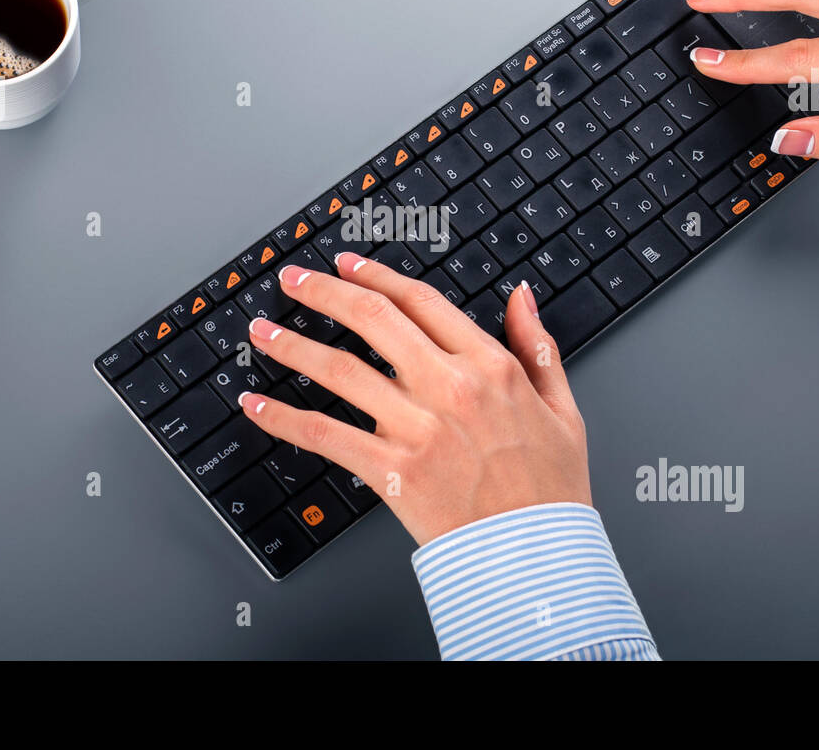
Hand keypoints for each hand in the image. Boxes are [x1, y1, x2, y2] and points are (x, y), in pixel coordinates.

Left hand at [237, 255, 590, 545]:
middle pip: (373, 320)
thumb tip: (522, 297)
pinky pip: (323, 434)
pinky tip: (255, 405)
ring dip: (292, 345)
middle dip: (324, 293)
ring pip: (339, 370)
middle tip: (293, 280)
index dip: (377, 276)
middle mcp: (448, 387)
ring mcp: (416, 428)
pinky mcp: (390, 470)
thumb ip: (538, 346)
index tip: (349, 264)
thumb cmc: (550, 489)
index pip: (421, 301)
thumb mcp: (563, 407)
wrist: (536, 555)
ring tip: (261, 331)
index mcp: (490, 366)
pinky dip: (282, 418)